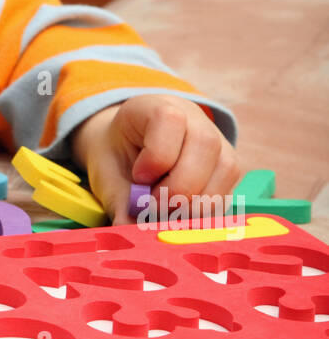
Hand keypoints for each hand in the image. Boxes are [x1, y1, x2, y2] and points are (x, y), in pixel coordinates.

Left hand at [69, 95, 242, 225]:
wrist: (132, 150)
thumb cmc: (121, 158)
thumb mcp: (110, 174)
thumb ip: (120, 200)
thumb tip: (127, 230)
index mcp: (157, 107)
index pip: (169, 120)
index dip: (156, 156)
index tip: (138, 176)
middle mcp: (195, 119)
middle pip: (204, 146)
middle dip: (178, 187)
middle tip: (153, 207)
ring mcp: (218, 142)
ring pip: (225, 169)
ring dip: (195, 202)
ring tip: (166, 212)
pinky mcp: (229, 169)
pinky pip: (229, 191)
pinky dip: (206, 212)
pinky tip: (181, 216)